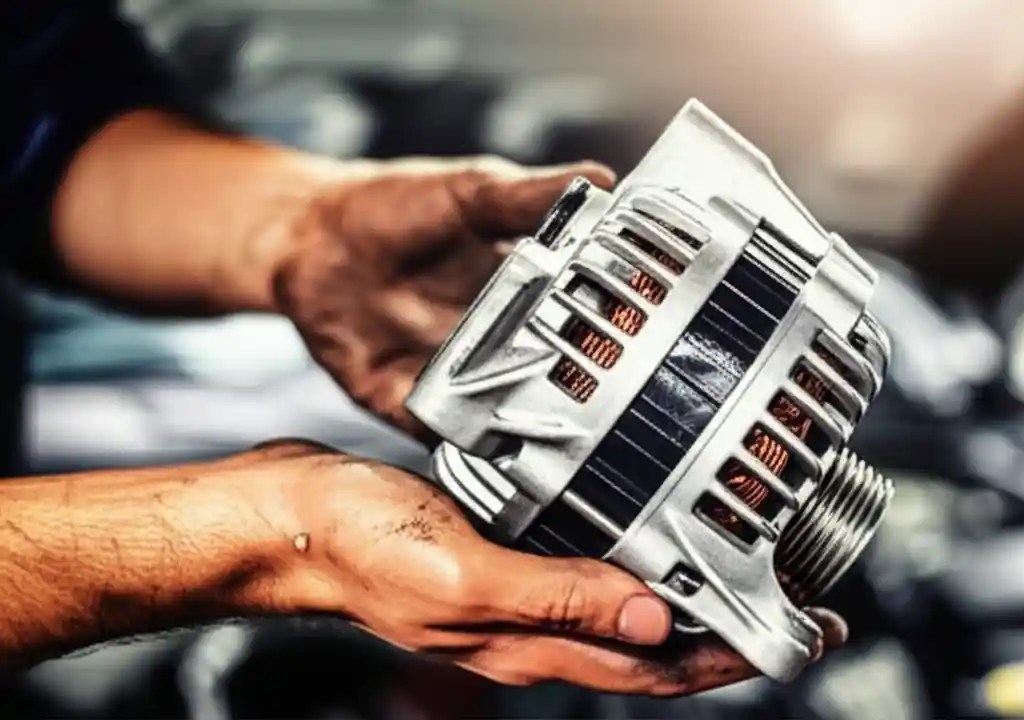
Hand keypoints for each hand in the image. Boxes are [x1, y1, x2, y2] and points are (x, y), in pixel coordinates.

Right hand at [252, 440, 845, 694]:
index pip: (656, 668)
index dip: (734, 658)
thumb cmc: (356, 547)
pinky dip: (632, 549)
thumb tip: (655, 621)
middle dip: (731, 630)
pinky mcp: (502, 550)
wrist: (287, 517)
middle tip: (798, 602)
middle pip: (654, 643)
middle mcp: (532, 624)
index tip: (801, 636)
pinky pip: (585, 560)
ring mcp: (517, 589)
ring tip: (741, 562)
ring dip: (689, 590)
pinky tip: (646, 519)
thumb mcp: (461, 575)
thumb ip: (557, 598)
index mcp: (528, 642)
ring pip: (625, 603)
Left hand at [268, 157, 614, 436]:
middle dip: (569, 391)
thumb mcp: (472, 191)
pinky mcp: (401, 398)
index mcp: (520, 292)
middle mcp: (491, 340)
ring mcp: (451, 374)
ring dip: (515, 422)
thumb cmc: (391, 205)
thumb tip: (599, 183)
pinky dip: (453, 440)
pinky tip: (470, 437)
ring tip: (537, 422)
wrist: (308, 232)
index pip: (577, 322)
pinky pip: (435, 433)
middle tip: (594, 392)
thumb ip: (530, 196)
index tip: (634, 343)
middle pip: (544, 378)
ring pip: (496, 415)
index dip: (606, 337)